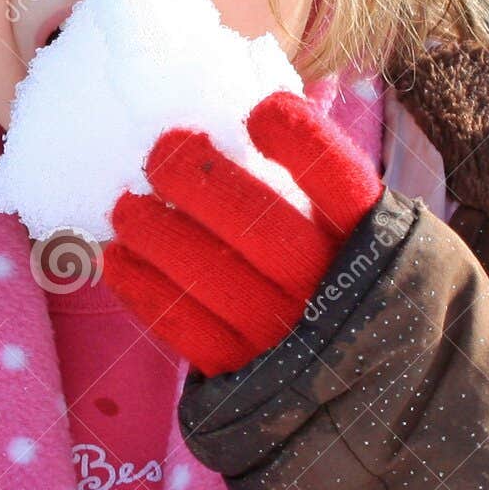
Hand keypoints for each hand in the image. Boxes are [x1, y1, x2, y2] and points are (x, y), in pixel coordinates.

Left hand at [101, 88, 384, 376]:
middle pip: (263, 228)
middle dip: (201, 182)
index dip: (303, 143)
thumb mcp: (354, 230)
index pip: (342, 185)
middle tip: (162, 150)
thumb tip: (245, 101)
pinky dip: (142, 289)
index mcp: (371, 241)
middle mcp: (332, 292)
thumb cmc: (342, 280)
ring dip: (157, 233)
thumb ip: (315, 180)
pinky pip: (185, 330)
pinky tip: (117, 258)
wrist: (359, 388)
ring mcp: (288, 341)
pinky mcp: (243, 379)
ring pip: (213, 278)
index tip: (260, 111)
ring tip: (125, 206)